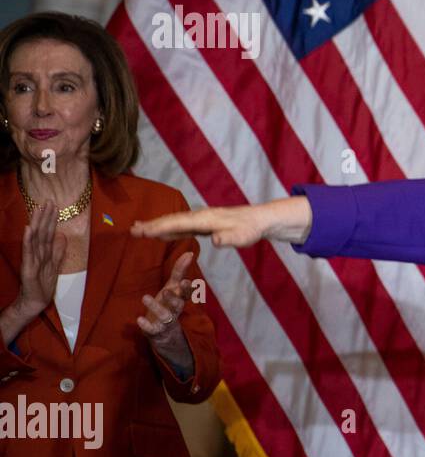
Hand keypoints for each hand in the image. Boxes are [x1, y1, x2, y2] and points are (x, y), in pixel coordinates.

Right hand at [15, 201, 66, 318]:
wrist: (35, 301)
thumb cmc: (43, 284)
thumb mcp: (55, 265)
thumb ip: (58, 251)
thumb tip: (63, 236)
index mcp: (44, 252)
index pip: (48, 232)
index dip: (51, 219)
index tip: (54, 205)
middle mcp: (37, 252)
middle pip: (42, 232)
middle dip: (45, 216)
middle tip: (48, 201)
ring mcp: (32, 259)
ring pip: (35, 238)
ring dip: (37, 223)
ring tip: (38, 209)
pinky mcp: (28, 267)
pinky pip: (28, 251)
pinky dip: (28, 239)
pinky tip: (28, 228)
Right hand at [130, 196, 310, 246]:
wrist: (261, 219)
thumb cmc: (252, 229)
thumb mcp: (243, 236)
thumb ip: (228, 238)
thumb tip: (215, 240)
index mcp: (205, 219)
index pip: (178, 223)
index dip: (159, 228)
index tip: (142, 232)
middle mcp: (201, 216)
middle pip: (172, 220)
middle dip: (152, 225)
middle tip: (131, 231)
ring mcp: (202, 219)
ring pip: (175, 222)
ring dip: (157, 226)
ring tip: (139, 229)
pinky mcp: (205, 223)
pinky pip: (182, 226)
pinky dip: (169, 228)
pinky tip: (162, 233)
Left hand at [137, 251, 193, 367]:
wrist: (164, 331)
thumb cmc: (168, 303)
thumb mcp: (173, 286)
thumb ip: (180, 270)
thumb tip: (189, 252)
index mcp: (180, 299)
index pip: (186, 294)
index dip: (187, 289)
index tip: (186, 282)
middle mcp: (175, 310)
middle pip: (177, 305)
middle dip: (173, 298)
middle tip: (166, 291)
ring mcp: (165, 321)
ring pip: (164, 315)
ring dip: (155, 307)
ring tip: (145, 297)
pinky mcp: (155, 330)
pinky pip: (152, 329)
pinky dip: (146, 325)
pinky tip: (139, 319)